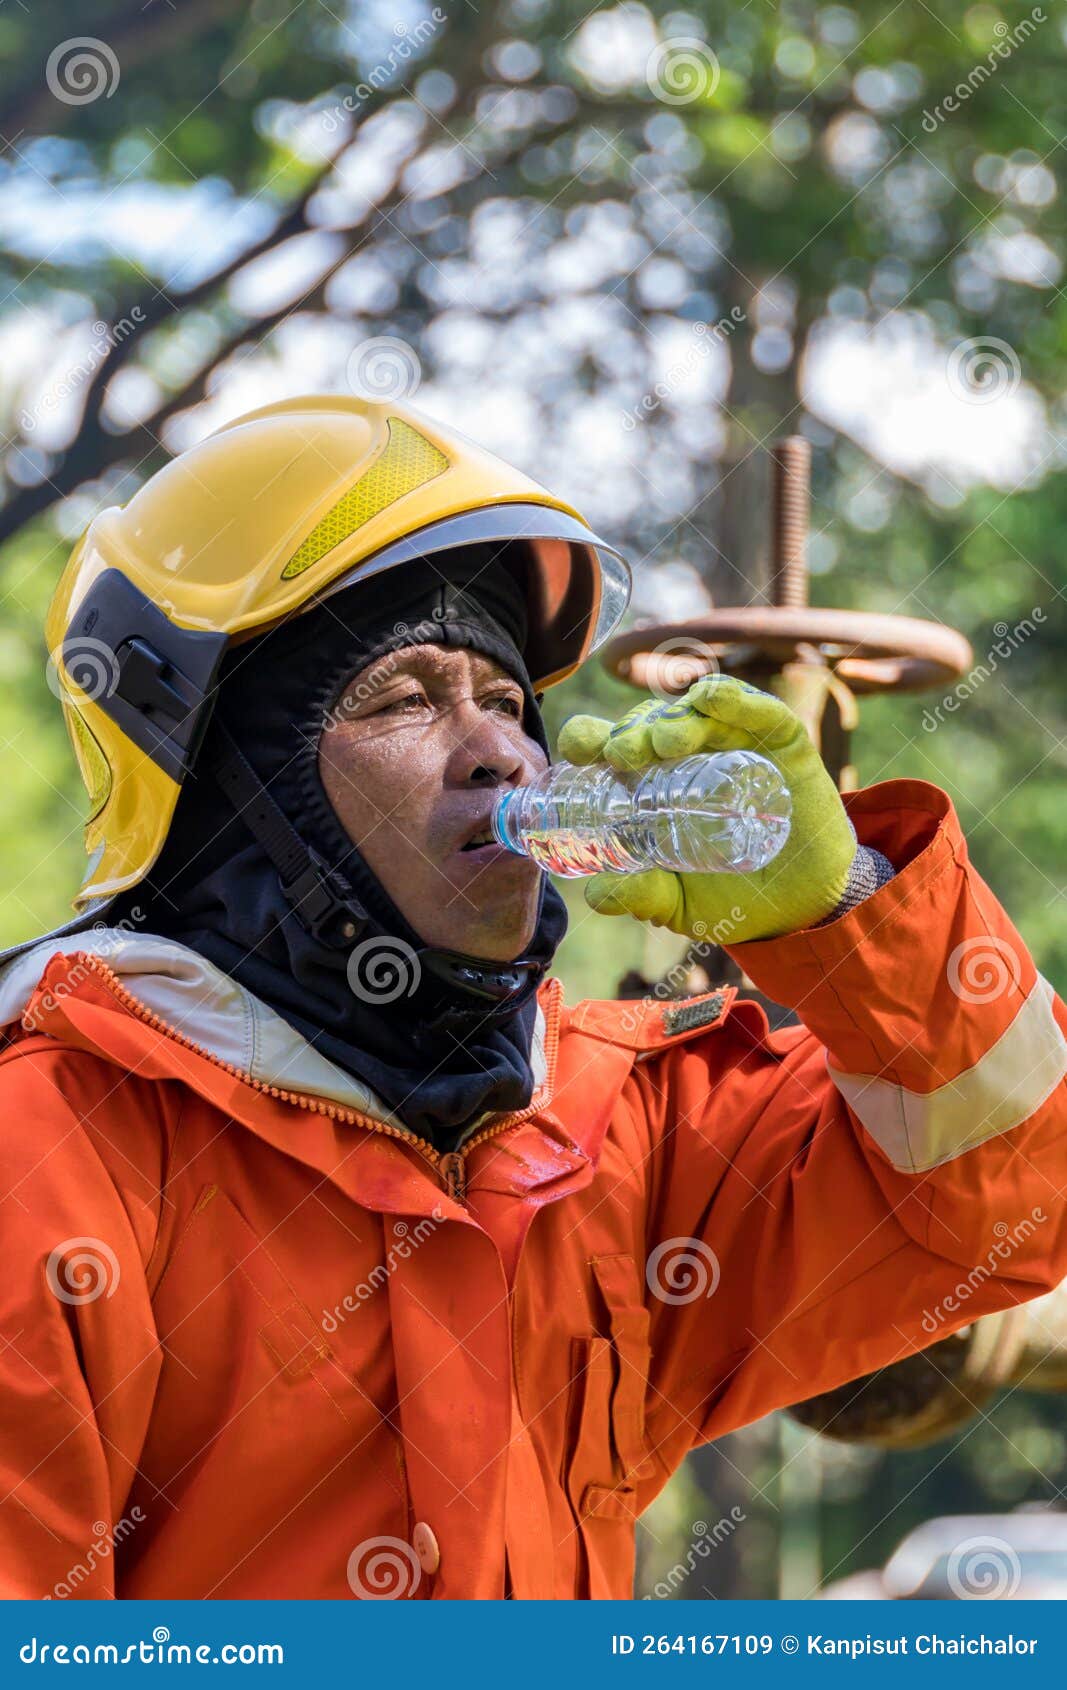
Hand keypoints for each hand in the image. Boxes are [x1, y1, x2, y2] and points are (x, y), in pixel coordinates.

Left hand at [555, 675, 856, 944]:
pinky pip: (758, 711)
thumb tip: (597, 895)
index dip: (589, 738)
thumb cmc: (731, 895)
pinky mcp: (781, 741)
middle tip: (623, 755)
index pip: (610, 746)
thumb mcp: (679, 903)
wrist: (803, 906)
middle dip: (631, 733)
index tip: (578, 749)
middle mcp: (687, 755)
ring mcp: (733, 743)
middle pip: (649, 725)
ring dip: (675, 718)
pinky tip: (714, 697)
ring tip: (664, 743)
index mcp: (650, 784)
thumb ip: (642, 896)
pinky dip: (735, 699)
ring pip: (697, 713)